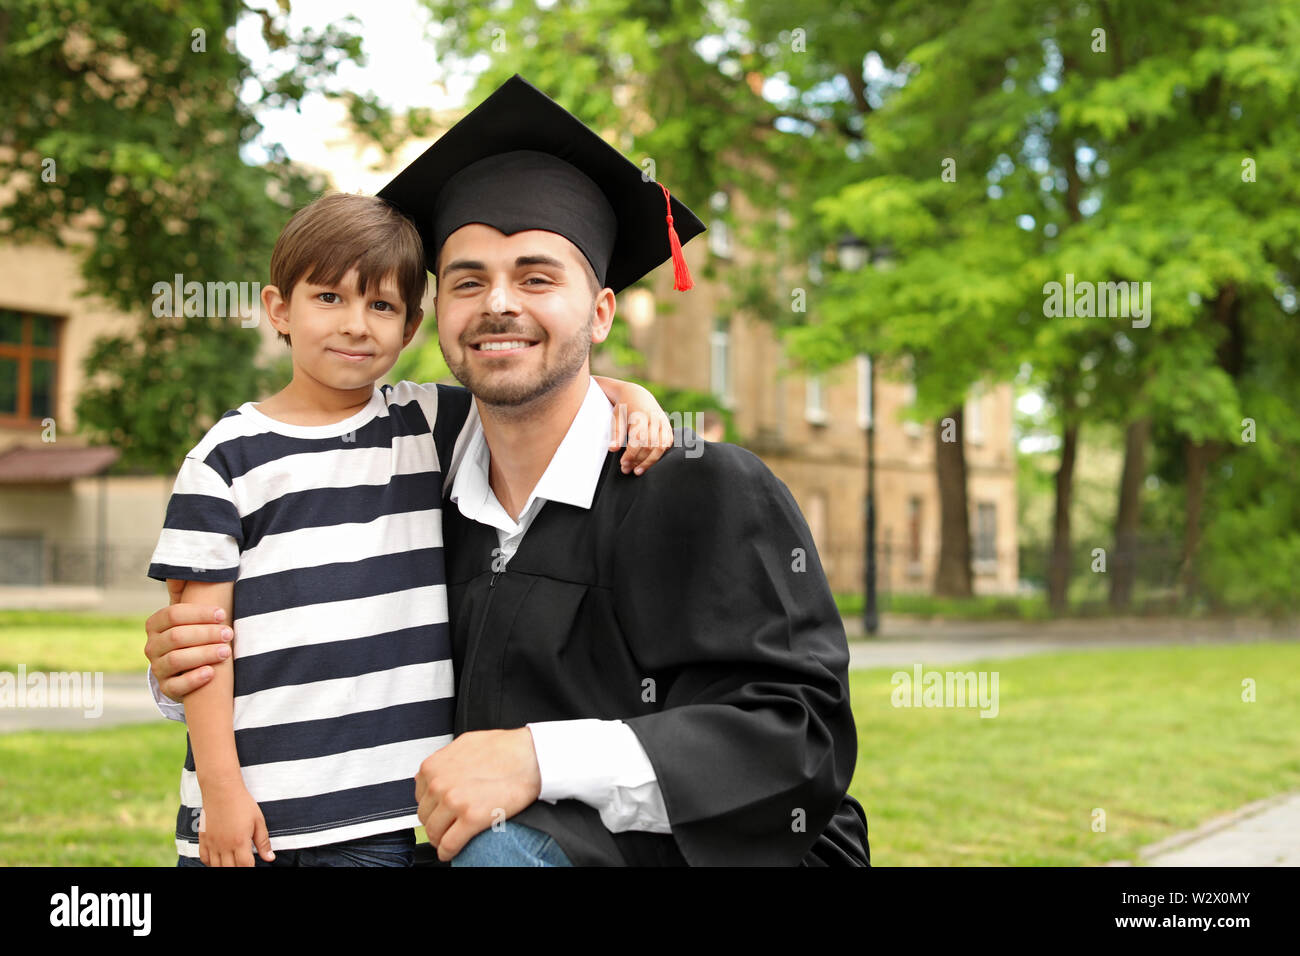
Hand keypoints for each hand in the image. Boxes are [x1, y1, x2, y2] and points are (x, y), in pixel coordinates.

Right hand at [144, 600, 232, 701]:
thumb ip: (191, 593)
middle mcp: (152, 646)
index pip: (173, 614)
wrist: (190, 667)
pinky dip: (195, 678)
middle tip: (229, 633)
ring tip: (226, 651)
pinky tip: (212, 672)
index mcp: (156, 624)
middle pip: (177, 637)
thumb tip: (191, 569)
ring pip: (177, 660)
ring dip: (204, 654)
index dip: (199, 613)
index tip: (223, 614)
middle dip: (206, 634)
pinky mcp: (166, 688)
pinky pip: (177, 686)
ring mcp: (157, 668)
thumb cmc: (199, 633)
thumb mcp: (193, 615)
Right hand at [197, 780, 274, 866]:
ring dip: (224, 867)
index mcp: (240, 842)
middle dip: (238, 869)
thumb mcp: (258, 821)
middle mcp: (224, 845)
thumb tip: (270, 858)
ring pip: (215, 866)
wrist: (222, 790)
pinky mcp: (203, 838)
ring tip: (232, 863)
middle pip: (230, 869)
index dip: (249, 869)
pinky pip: (204, 858)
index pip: (245, 866)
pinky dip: (210, 863)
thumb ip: (263, 842)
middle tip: (243, 863)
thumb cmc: (242, 804)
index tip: (252, 866)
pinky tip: (218, 860)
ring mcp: (212, 843)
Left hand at [415, 728, 542, 861]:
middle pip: (425, 816)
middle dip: (436, 823)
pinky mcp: (471, 818)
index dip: (432, 806)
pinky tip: (451, 852)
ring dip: (440, 839)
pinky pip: (449, 844)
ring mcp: (454, 802)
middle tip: (447, 826)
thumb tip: (431, 772)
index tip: (440, 811)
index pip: (420, 797)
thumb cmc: (503, 748)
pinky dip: (447, 852)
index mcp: (434, 767)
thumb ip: (443, 760)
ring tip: (449, 839)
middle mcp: (439, 784)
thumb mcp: (464, 744)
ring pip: (434, 832)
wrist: (530, 756)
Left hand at [609, 395, 673, 474]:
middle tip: (627, 469)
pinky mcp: (668, 427)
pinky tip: (648, 462)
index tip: (623, 463)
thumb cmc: (623, 407)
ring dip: (650, 461)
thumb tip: (613, 449)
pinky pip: (667, 444)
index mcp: (641, 414)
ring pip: (661, 446)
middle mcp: (655, 418)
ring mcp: (663, 422)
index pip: (639, 438)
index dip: (631, 454)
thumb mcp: (616, 417)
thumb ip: (616, 432)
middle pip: (651, 444)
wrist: (637, 394)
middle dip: (639, 460)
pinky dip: (659, 455)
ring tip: (638, 471)